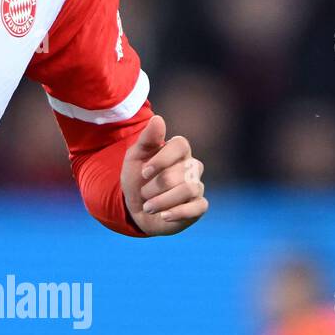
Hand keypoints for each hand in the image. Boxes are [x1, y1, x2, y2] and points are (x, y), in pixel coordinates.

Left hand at [120, 114, 207, 235]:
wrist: (136, 207)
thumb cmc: (137, 178)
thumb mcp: (135, 157)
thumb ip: (147, 139)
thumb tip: (158, 119)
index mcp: (178, 151)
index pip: (181, 145)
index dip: (161, 159)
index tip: (144, 172)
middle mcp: (192, 166)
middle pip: (178, 173)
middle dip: (154, 186)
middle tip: (143, 193)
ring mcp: (197, 186)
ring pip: (187, 190)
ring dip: (161, 201)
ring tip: (148, 206)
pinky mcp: (199, 205)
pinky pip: (197, 207)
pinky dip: (177, 213)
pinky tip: (163, 215)